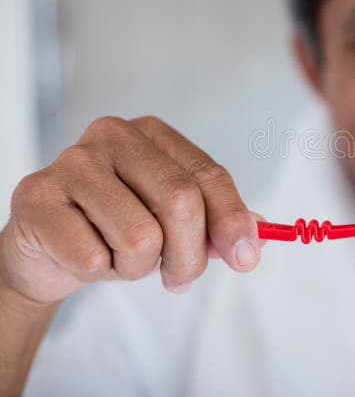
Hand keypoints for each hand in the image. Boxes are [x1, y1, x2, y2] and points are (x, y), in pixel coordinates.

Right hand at [0, 116, 263, 304]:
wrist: (47, 249)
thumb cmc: (117, 229)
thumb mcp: (175, 224)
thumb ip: (218, 225)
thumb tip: (261, 238)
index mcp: (154, 134)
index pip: (208, 176)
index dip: (233, 220)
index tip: (247, 258)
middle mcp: (113, 135)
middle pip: (181, 201)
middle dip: (189, 256)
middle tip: (178, 278)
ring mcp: (71, 161)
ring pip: (139, 236)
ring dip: (137, 266)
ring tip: (118, 256)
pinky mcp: (35, 196)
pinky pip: (92, 259)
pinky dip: (97, 272)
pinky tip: (82, 255)